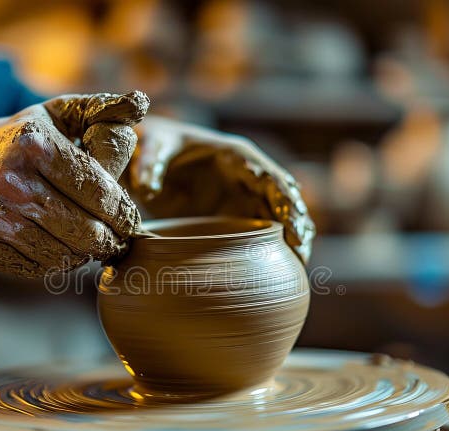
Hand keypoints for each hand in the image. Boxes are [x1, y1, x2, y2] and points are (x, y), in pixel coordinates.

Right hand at [0, 91, 148, 276]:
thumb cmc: (26, 140)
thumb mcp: (61, 114)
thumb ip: (105, 110)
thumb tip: (141, 103)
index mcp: (34, 143)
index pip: (101, 193)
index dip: (125, 213)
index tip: (131, 219)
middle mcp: (9, 180)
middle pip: (86, 232)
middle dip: (111, 240)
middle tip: (119, 239)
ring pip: (65, 256)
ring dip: (86, 254)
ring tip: (92, 242)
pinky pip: (39, 269)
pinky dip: (57, 264)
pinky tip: (60, 247)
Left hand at [125, 116, 314, 262]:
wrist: (147, 158)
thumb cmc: (154, 146)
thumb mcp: (151, 148)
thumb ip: (150, 165)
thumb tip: (146, 188)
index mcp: (237, 155)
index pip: (270, 177)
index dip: (285, 199)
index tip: (290, 221)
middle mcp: (249, 176)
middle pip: (284, 199)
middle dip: (297, 222)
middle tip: (301, 249)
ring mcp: (244, 197)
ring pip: (280, 217)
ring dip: (293, 237)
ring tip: (300, 263)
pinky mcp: (235, 216)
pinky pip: (263, 232)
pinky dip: (276, 247)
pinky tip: (283, 267)